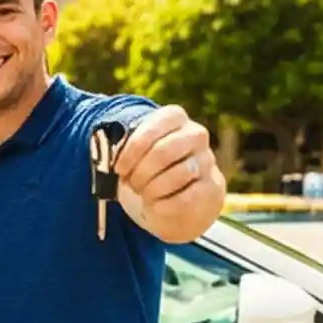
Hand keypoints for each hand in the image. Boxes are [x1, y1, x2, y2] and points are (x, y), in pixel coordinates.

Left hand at [113, 105, 224, 240]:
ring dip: (150, 190)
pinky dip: (163, 205)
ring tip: (144, 194)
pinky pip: (184, 199)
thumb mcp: (138, 153)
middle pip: (163, 153)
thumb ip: (125, 148)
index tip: (119, 169)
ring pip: (174, 176)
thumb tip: (110, 158)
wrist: (182, 197)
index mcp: (174, 117)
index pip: (153, 127)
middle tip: (130, 184)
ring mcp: (206, 160)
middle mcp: (195, 135)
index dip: (132, 151)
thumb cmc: (152, 168)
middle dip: (140, 173)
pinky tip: (156, 205)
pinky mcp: (212, 187)